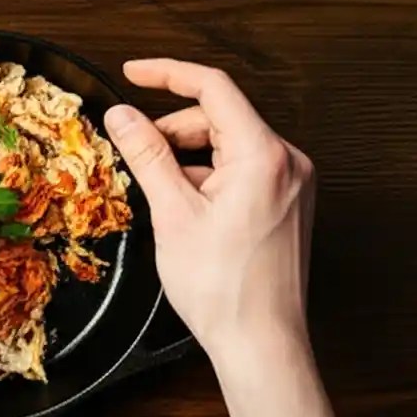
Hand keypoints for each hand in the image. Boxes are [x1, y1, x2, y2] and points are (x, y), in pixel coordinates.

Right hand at [104, 59, 315, 368]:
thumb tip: (123, 116)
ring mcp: (293, 184)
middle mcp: (288, 162)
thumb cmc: (224, 289)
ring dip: (190, 159)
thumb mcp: (173, 214)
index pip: (213, 88)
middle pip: (220, 118)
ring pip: (229, 146)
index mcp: (263, 155)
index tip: (132, 72)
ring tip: (165, 199)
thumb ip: (147, 155)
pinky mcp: (289, 204)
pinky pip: (243, 171)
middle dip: (174, 131)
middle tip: (137, 155)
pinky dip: (210, 178)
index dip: (167, 74)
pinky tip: (189, 211)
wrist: (262, 344)